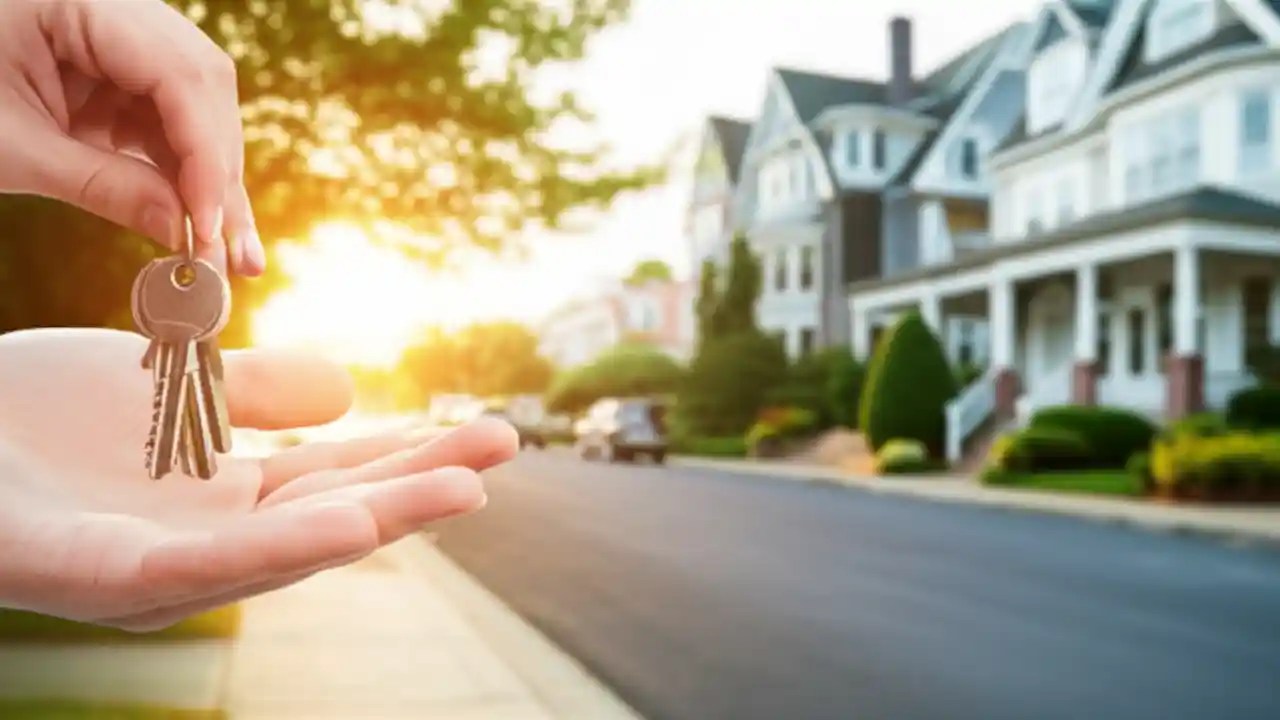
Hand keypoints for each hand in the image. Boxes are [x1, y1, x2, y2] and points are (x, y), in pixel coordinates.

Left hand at [0, 0, 263, 273]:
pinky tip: (208, 229)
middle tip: (231, 253)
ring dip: (216, 186)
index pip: (179, 73)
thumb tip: (182, 233)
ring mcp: (123, 45)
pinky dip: (189, 180)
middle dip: (220, 176)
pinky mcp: (120, 80)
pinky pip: (171, 127)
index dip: (205, 152)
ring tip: (232, 257)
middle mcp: (118, 11)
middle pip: (202, 90)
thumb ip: (104, 186)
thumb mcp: (10, 149)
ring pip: (198, 113)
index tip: (208, 223)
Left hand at [0, 329, 516, 630]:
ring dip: (378, 520)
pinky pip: (205, 565)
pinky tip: (350, 521)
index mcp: (225, 500)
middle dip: (420, 485)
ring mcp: (160, 567)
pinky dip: (282, 548)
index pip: (338, 476)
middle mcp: (207, 543)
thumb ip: (257, 390)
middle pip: (332, 512)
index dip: (413, 455)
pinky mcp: (104, 577)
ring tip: (461, 491)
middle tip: (503, 449)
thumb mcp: (168, 385)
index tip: (485, 434)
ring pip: (286, 546)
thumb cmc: (33, 416)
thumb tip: (354, 388)